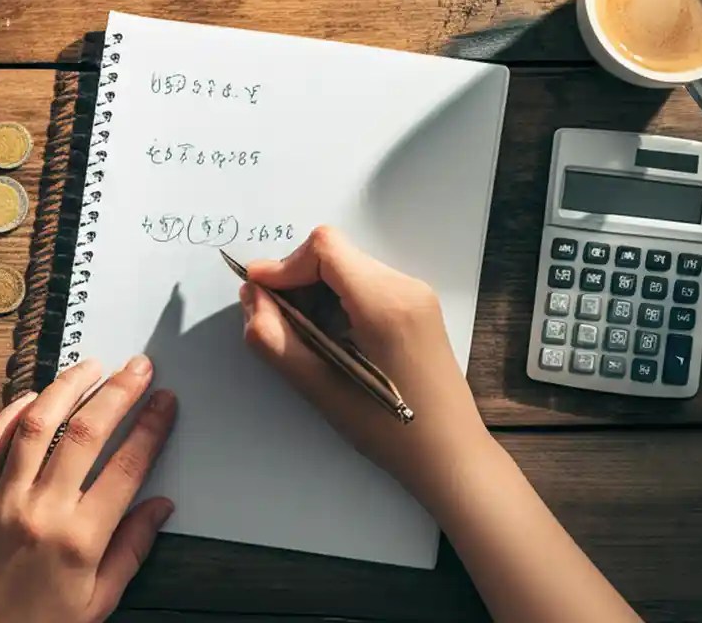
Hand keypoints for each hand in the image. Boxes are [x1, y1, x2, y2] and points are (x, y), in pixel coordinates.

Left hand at [0, 357, 177, 622]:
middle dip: (118, 393)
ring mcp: (2, 501)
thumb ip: (131, 550)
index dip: (151, 427)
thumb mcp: (97, 602)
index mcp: (81, 539)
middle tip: (138, 368)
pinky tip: (34, 397)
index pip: (127, 467)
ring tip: (91, 367)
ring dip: (67, 388)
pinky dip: (11, 414)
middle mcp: (41, 511)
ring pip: (36, 426)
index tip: (165, 402)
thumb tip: (161, 508)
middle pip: (86, 433)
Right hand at [239, 226, 487, 504]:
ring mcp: (416, 295)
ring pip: (349, 269)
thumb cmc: (388, 430)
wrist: (450, 454)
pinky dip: (338, 301)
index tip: (258, 292)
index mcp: (385, 302)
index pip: (325, 247)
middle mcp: (406, 286)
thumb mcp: (321, 388)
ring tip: (306, 338)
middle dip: (298, 281)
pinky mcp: (418, 308)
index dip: (284, 265)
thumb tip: (251, 297)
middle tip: (278, 323)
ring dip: (317, 292)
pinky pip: (366, 285)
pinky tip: (333, 340)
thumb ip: (276, 339)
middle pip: (336, 255)